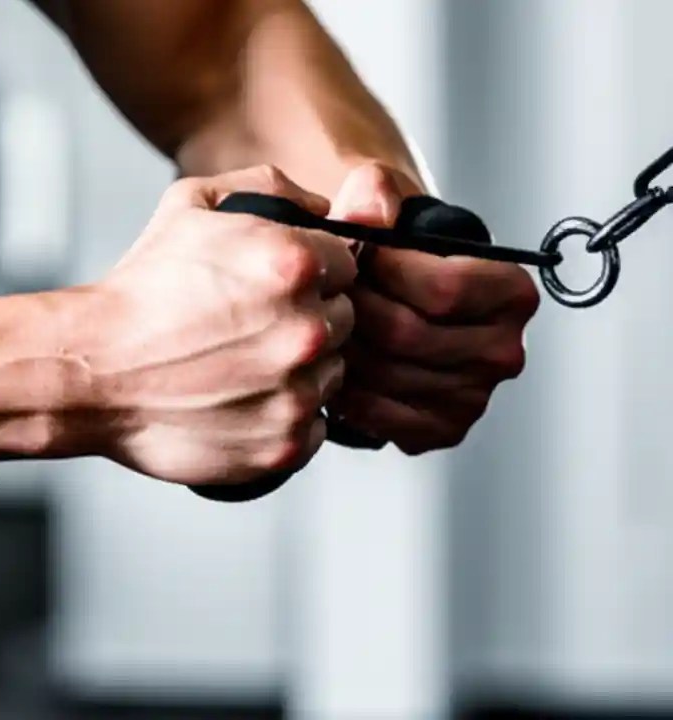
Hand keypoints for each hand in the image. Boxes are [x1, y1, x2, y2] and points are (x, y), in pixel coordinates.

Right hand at [89, 166, 357, 488]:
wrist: (90, 370)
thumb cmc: (137, 291)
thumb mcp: (190, 205)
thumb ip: (269, 186)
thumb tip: (321, 203)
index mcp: (295, 264)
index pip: (349, 265)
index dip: (311, 274)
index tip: (271, 288)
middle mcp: (306, 330)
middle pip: (344, 322)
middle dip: (305, 321)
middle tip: (250, 328)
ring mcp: (298, 394)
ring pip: (331, 377)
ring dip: (298, 372)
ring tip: (239, 367)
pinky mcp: (284, 445)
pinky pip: (312, 430)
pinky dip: (284, 420)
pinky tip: (240, 403)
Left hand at [325, 162, 540, 453]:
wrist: (387, 295)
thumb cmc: (392, 249)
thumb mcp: (385, 204)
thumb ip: (375, 192)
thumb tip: (370, 207)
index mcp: (511, 293)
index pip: (444, 288)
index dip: (385, 271)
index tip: (351, 255)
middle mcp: (504, 350)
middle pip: (409, 335)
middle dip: (355, 310)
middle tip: (319, 294)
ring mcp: (475, 396)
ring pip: (388, 375)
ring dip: (344, 350)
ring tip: (319, 326)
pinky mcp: (441, 429)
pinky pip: (382, 416)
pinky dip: (348, 394)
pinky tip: (332, 365)